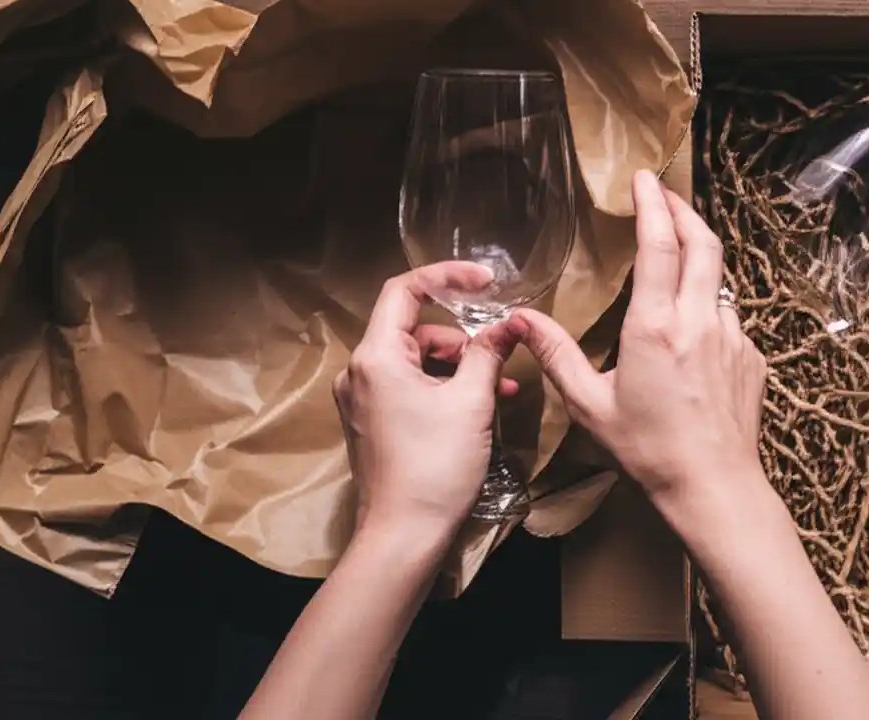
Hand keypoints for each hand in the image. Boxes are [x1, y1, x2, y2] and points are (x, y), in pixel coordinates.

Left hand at [334, 263, 521, 535]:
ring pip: (414, 361)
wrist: (403, 537)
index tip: (486, 281)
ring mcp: (361, 400)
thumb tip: (509, 323)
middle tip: (499, 354)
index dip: (447, 277)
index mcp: (375, 356)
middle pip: (413, 329)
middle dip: (461, 338)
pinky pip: (408, 388)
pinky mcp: (371, 424)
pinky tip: (477, 407)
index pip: (404, 290)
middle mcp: (359, 372)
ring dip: (457, 367)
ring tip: (499, 389)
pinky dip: (442, 389)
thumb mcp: (471, 402)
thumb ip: (489, 353)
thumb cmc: (435, 467)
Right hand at [513, 169, 766, 511]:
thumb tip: (521, 318)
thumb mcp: (590, 405)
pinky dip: (710, 307)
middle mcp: (700, 321)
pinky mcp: (752, 358)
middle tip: (664, 195)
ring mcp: (733, 338)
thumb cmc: (648, 450)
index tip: (643, 178)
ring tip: (676, 257)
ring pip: (719, 280)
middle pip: (703, 242)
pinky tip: (692, 328)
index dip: (652, 204)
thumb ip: (556, 354)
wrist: (713, 487)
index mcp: (656, 327)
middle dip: (683, 210)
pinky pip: (730, 318)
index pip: (660, 244)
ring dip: (698, 259)